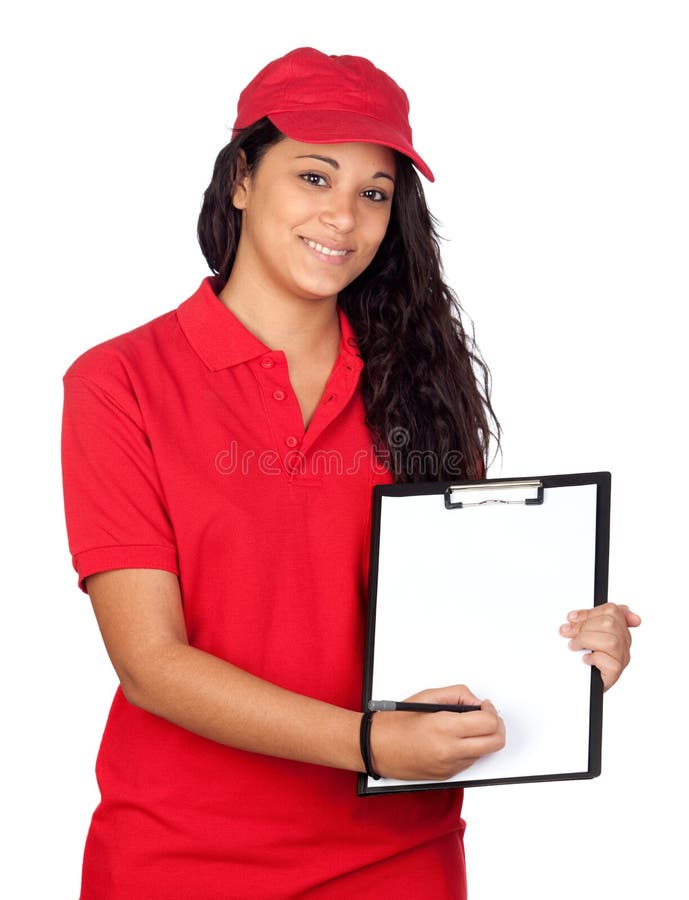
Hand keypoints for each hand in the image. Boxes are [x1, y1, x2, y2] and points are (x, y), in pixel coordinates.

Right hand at [369, 685, 504, 780]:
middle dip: (496, 726)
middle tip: (486, 715)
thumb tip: (475, 701)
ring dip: (482, 738)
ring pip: (484, 753)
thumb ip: (456, 695)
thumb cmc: (395, 722)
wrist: (374, 748)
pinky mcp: (447, 776)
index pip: (488, 723)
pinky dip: (469, 749)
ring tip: (465, 726)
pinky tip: (454, 740)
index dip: (491, 711)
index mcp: (445, 728)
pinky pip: (469, 762)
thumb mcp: (426, 697)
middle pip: (495, 742)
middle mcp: (450, 751)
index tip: (485, 705)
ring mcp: (450, 767)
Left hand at [559, 603, 641, 690]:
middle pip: (610, 623)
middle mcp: (623, 642)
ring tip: (574, 645)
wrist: (581, 684)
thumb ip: (584, 622)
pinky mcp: (616, 672)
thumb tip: (573, 617)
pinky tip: (586, 658)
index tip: (571, 618)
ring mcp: (622, 657)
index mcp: (618, 628)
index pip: (612, 611)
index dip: (589, 612)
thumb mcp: (583, 634)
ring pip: (611, 641)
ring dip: (587, 640)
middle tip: (567, 632)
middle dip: (584, 626)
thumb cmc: (583, 659)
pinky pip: (610, 662)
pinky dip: (594, 658)